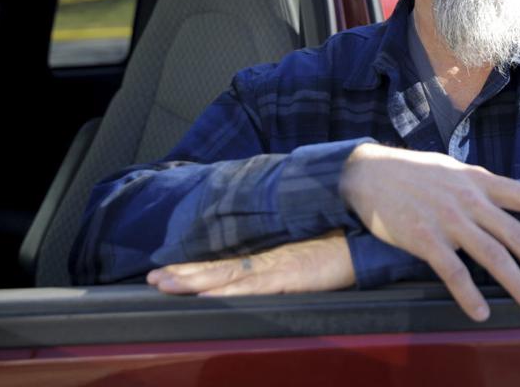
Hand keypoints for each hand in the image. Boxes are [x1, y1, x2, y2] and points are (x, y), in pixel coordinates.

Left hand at [147, 230, 353, 295]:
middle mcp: (270, 257)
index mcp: (273, 252)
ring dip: (193, 281)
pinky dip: (227, 290)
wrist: (368, 223)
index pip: (227, 261)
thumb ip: (292, 253)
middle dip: (182, 274)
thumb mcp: (313, 245)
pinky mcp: (292, 276)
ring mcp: (279, 266)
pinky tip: (207, 295)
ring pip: (227, 276)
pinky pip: (253, 287)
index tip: (168, 270)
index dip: (196, 266)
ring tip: (163, 283)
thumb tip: (279, 258)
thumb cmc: (346, 236)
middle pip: (218, 267)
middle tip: (151, 277)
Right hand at [339, 143, 519, 321]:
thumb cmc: (413, 172)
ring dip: (515, 282)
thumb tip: (504, 200)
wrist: (368, 172)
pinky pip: (453, 272)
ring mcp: (447, 219)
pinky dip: (469, 295)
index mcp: (478, 180)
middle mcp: (468, 199)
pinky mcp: (424, 239)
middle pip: (515, 232)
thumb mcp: (453, 170)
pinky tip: (481, 312)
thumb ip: (479, 186)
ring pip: (491, 254)